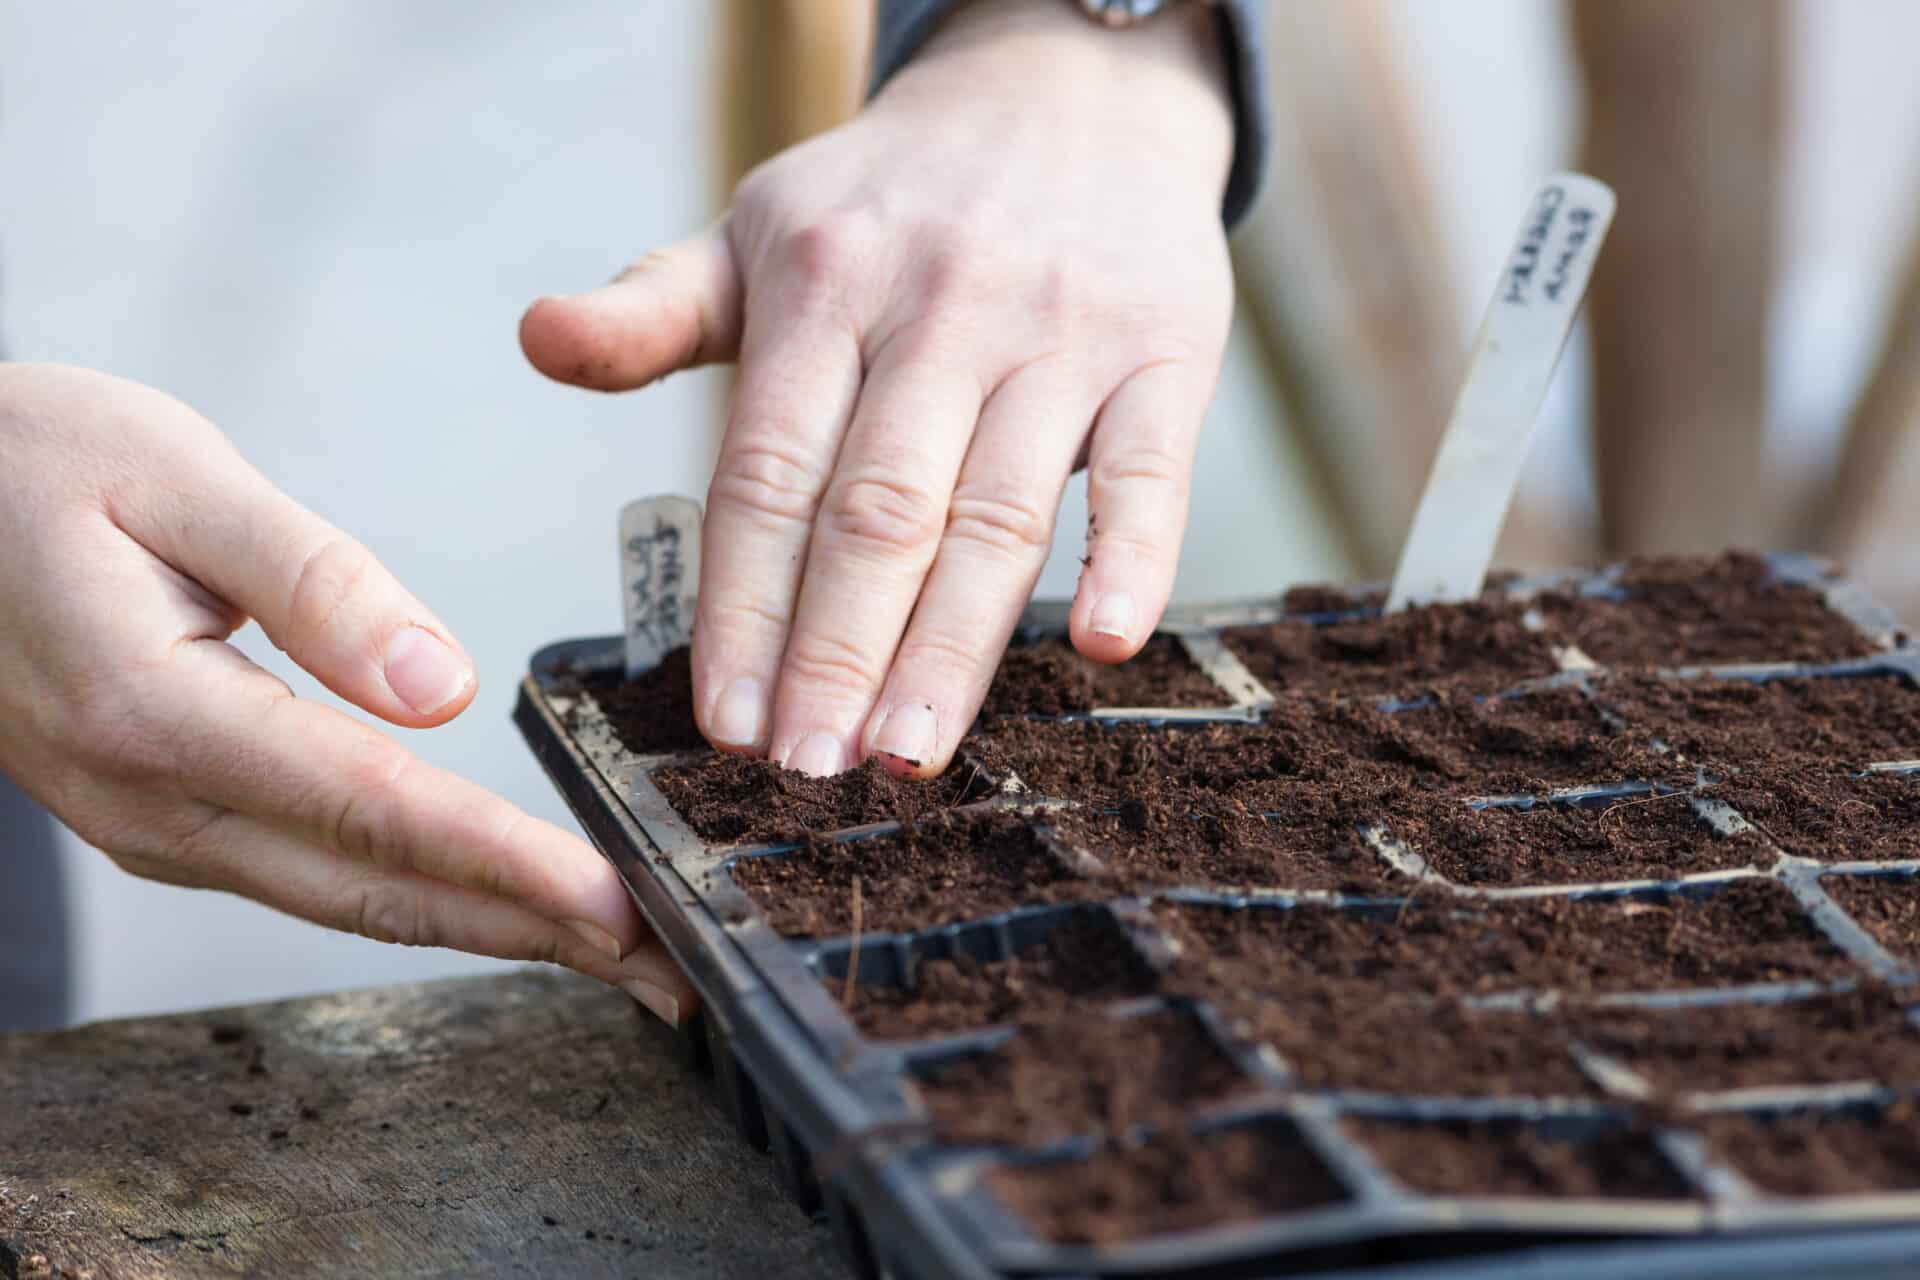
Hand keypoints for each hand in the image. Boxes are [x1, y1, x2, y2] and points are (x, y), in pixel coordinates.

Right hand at [0, 365, 693, 1025]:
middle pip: (380, 893)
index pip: (377, 811)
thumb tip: (443, 687)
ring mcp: (157, 824)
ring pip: (353, 902)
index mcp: (159, 714)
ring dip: (493, 932)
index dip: (509, 865)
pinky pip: (318, 878)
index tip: (616, 904)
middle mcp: (155, 801)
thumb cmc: (29, 465)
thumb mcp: (177, 478)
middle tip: (664, 971)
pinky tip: (498, 904)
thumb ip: (316, 583)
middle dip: (536, 936)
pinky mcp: (171, 817)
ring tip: (613, 956)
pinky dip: (425, 899)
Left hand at [521, 0, 1234, 776]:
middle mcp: (938, 308)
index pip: (766, 476)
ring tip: (909, 754)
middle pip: (876, 511)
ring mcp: (1058, 332)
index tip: (726, 722)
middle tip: (807, 769)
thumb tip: (539, 340)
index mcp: (822, 286)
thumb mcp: (762, 230)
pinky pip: (1149, 468)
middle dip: (835, 653)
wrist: (1071, 90)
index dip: (743, 607)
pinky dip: (1134, 556)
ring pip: (997, 512)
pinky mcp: (1166, 351)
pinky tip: (1105, 643)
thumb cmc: (897, 198)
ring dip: (952, 646)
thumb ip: (654, 308)